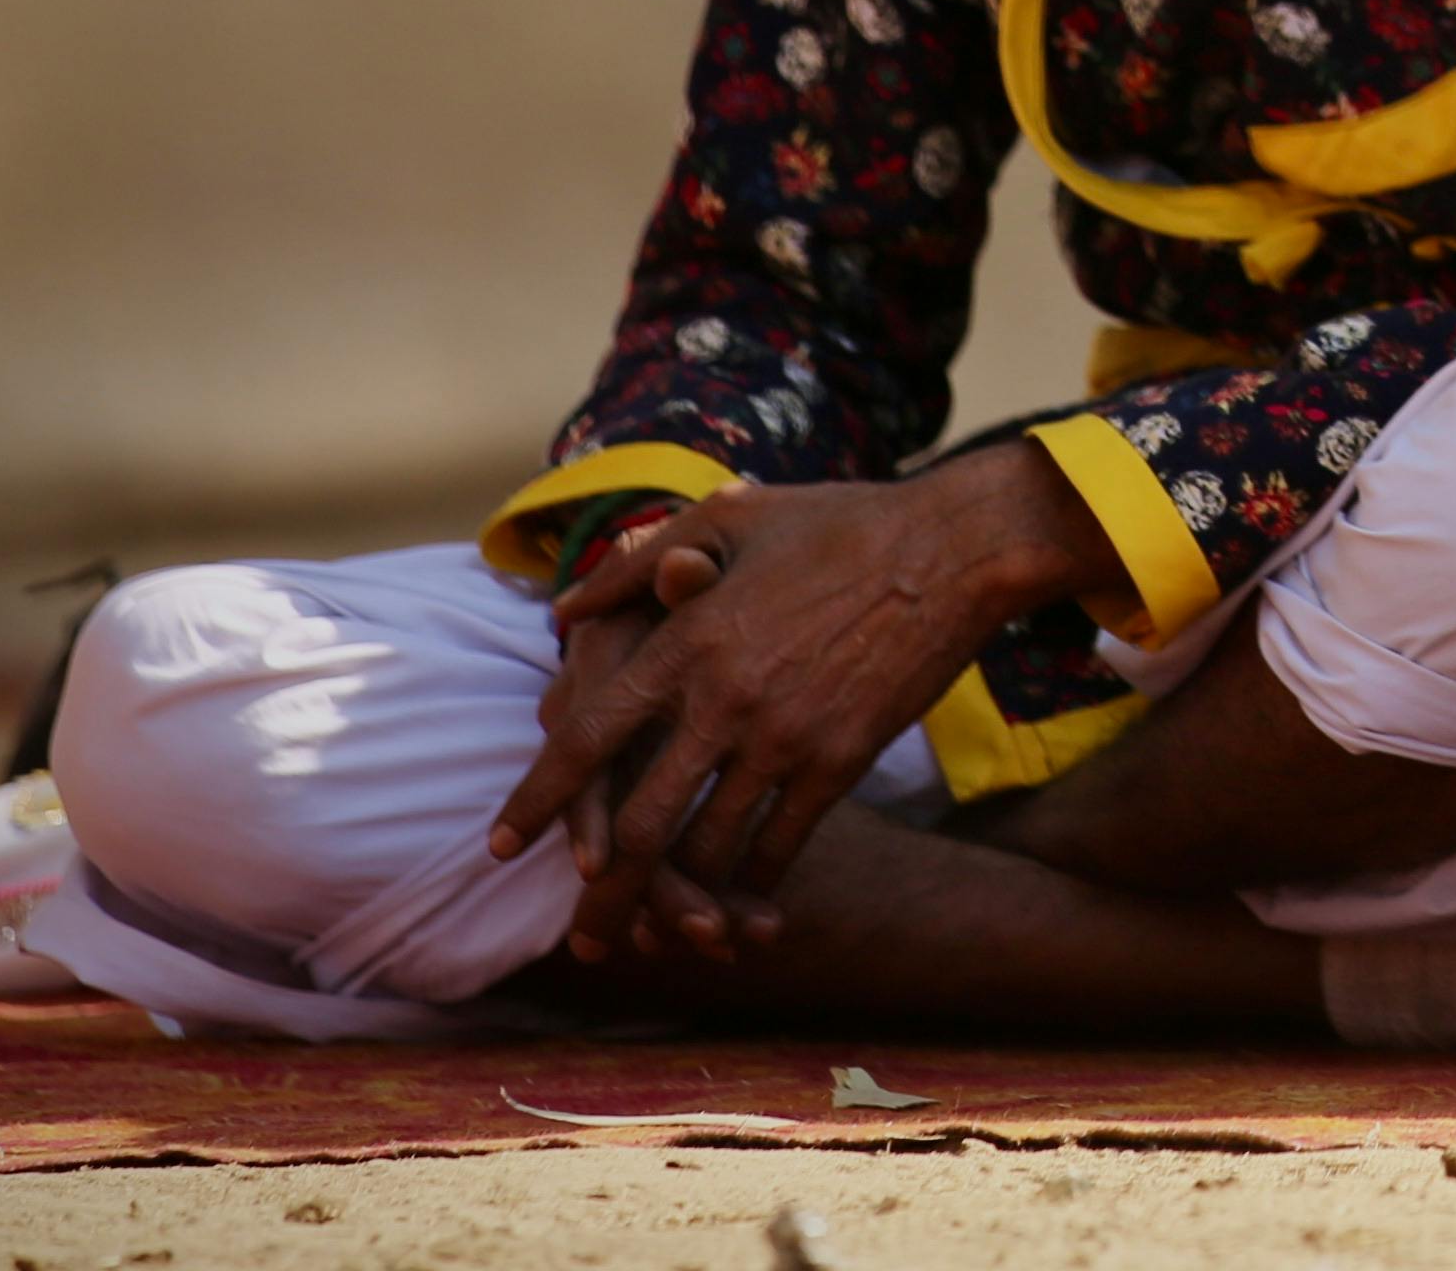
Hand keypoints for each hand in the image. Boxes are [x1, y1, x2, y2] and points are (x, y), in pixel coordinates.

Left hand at [488, 447, 1114, 959]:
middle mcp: (724, 699)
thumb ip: (640, 563)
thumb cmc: (838, 522)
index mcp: (688, 639)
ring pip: (707, 848)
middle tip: (580, 936)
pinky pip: (780, 846)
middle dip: (601, 892)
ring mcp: (785, 737)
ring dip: (677, 900)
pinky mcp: (841, 761)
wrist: (952, 549)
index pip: (587, 736)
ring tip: (656, 936)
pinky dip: (752, 883)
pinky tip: (740, 899)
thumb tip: (568, 610)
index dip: (538, 798)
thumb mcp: (732, 518)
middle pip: (638, 824)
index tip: (503, 844)